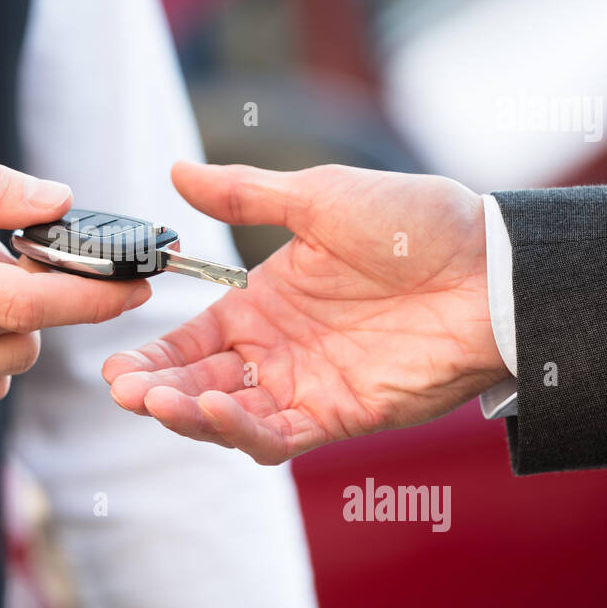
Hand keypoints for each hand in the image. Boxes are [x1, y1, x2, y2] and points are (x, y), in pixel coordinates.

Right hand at [102, 161, 508, 463]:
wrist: (492, 266)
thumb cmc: (415, 223)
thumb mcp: (320, 197)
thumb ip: (246, 196)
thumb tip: (176, 171)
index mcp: (265, 304)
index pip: (191, 340)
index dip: (151, 354)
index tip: (114, 361)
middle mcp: (278, 351)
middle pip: (199, 382)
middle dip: (155, 389)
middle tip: (122, 387)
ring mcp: (307, 386)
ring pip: (229, 417)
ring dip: (188, 413)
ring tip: (156, 400)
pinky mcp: (341, 416)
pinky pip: (278, 436)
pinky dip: (240, 429)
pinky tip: (213, 406)